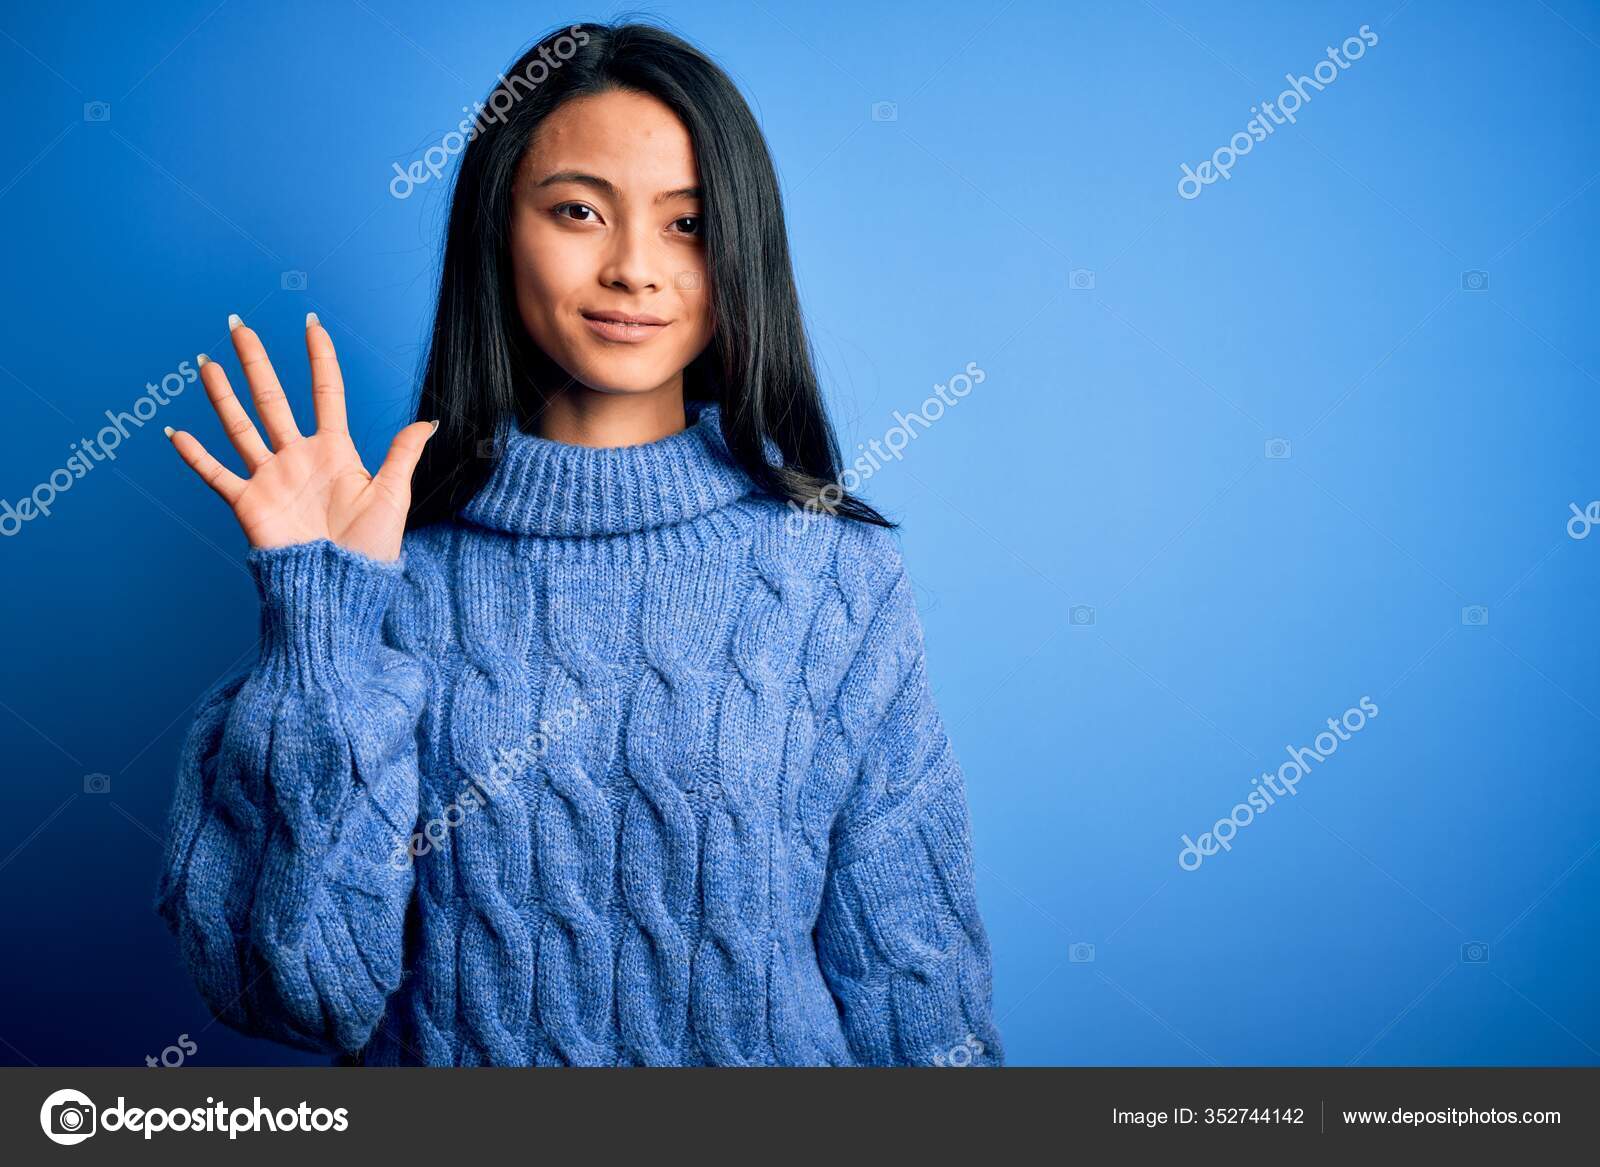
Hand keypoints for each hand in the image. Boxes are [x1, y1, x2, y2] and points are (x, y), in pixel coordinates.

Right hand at [166, 313, 436, 562]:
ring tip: (206, 364)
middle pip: (272, 400)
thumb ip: (402, 455)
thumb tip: (428, 423)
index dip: (320, 359)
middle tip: (238, 326)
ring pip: (241, 427)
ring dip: (222, 396)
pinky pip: (217, 474)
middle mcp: (298, 459)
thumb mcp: (393, 496)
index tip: (312, 325)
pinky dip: (195, 456)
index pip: (326, 393)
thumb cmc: (370, 549)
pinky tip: (176, 432)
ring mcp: (271, 479)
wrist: (340, 588)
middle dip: (255, 363)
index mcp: (335, 453)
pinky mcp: (249, 504)